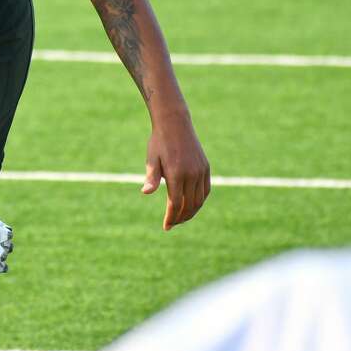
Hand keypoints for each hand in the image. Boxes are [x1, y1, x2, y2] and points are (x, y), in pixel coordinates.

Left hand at [141, 113, 209, 230]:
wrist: (175, 123)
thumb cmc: (159, 142)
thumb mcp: (152, 159)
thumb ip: (151, 177)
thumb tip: (145, 192)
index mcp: (176, 173)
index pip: (175, 203)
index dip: (171, 217)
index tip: (166, 227)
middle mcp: (191, 174)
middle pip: (189, 205)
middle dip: (180, 217)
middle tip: (172, 224)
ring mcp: (200, 171)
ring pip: (199, 200)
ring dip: (191, 212)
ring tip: (180, 217)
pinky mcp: (205, 167)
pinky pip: (205, 190)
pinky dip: (200, 201)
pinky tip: (192, 205)